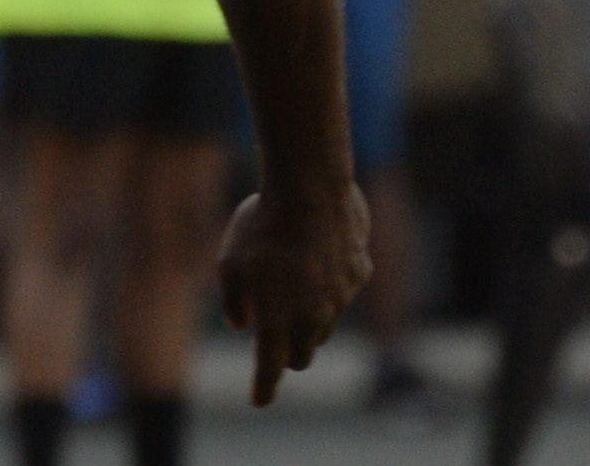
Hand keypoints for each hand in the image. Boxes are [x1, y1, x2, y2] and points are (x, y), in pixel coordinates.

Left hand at [217, 181, 368, 406]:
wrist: (310, 189)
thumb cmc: (261, 224)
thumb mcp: (229, 262)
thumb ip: (234, 301)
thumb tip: (241, 325)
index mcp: (276, 320)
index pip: (269, 369)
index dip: (264, 388)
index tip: (260, 400)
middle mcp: (312, 317)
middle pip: (302, 355)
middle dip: (288, 355)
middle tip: (275, 342)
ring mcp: (341, 298)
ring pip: (325, 326)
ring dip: (309, 322)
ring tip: (293, 291)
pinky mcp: (359, 274)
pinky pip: (343, 292)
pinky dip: (330, 287)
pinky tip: (318, 259)